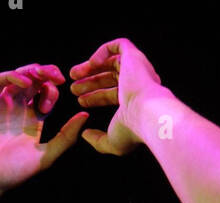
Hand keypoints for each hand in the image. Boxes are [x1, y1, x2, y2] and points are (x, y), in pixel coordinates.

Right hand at [0, 64, 89, 189]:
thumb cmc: (13, 172)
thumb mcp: (46, 155)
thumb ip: (66, 136)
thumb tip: (85, 116)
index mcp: (32, 121)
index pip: (45, 95)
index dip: (53, 90)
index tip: (58, 93)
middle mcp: (17, 110)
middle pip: (33, 83)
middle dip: (46, 74)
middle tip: (56, 75)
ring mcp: (1, 104)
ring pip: (17, 77)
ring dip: (30, 71)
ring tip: (40, 74)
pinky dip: (12, 76)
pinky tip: (23, 81)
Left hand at [69, 38, 163, 155]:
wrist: (146, 113)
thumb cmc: (131, 130)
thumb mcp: (111, 140)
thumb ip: (97, 140)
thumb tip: (85, 134)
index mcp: (136, 102)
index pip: (113, 95)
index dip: (95, 96)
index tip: (80, 100)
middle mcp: (139, 84)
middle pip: (111, 78)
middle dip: (90, 82)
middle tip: (73, 88)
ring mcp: (138, 69)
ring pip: (112, 62)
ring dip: (91, 67)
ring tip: (73, 74)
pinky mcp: (134, 56)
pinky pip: (118, 45)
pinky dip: (103, 52)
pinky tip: (91, 64)